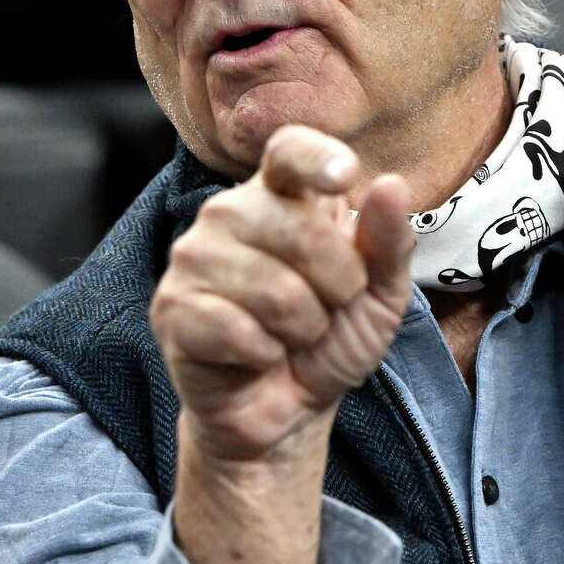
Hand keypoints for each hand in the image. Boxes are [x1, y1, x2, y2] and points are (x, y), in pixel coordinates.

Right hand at [150, 125, 412, 463]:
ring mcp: (193, 258)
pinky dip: (266, 354)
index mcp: (279, 196)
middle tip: (326, 311)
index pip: (290, 152)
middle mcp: (228, 214)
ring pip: (275, 291)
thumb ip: (388, 242)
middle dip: (338, 287)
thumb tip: (391, 184)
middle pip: (300, 230)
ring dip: (303, 329)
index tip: (345, 176)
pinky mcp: (172, 308)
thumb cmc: (329, 339)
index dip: (317, 159)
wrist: (288, 411)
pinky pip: (238, 330)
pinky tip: (258, 356)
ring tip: (291, 336)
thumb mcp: (379, 295)